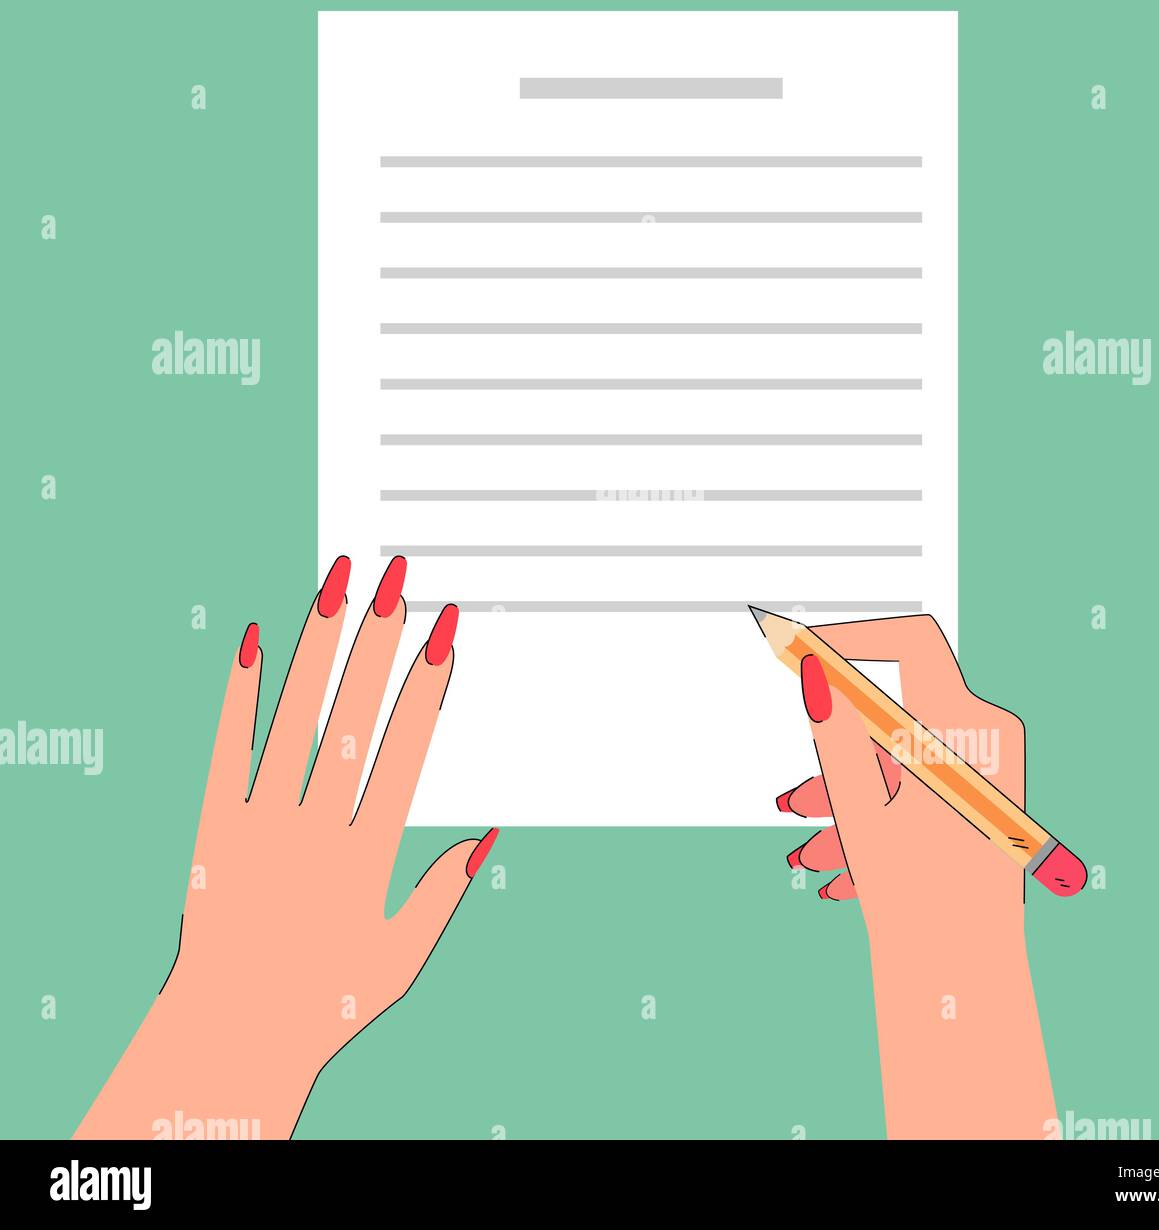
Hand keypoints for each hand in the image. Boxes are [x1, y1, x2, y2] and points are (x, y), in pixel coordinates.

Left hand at [77, 555, 495, 1139]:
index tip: (447, 628)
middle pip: (352, 719)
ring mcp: (258, 824)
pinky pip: (224, 751)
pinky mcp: (212, 829)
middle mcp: (313, 829)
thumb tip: (488, 833)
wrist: (229, 1039)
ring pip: (293, 720)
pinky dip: (236, 695)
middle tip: (399, 576)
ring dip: (317, 647)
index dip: (428, 683)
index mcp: (365, 857)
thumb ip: (443, 892)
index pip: (405, 750)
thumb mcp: (401, 958)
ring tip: (336, 583)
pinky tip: (249, 639)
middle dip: (379, 642)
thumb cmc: (324, 1004)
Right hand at [777, 614, 1025, 932]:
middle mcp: (986, 739)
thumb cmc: (921, 904)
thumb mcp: (860, 813)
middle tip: (791, 801)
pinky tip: (838, 868)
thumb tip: (812, 670)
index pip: (911, 641)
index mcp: (967, 729)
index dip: (851, 637)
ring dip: (847, 800)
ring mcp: (986, 771)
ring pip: (896, 762)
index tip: (801, 652)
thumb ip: (833, 735)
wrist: (966, 981)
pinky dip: (875, 818)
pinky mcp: (979, 798)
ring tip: (806, 851)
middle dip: (834, 756)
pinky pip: (914, 790)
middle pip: (893, 717)